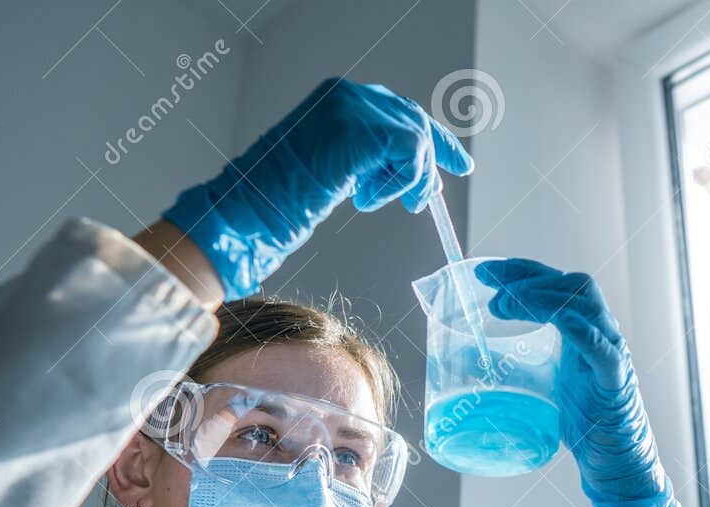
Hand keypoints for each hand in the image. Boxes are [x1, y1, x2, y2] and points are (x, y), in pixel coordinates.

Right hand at [164, 78, 471, 299]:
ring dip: (405, 179)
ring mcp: (352, 107)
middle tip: (432, 193)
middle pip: (413, 119)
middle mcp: (348, 95)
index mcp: (341, 100)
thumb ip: (375, 162)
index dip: (433, 138)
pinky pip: (409, 153)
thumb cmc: (287, 200)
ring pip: (415, 138)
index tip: (457, 164)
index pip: (400, 112)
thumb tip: (421, 175)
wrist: (253, 207)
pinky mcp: (359, 130)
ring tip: (372, 200)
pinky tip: (369, 198)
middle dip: (432, 156)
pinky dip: (402, 181)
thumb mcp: (340, 172)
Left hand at [477, 258, 679, 506]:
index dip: (522, 270)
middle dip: (527, 277)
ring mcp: (611, 354)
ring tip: (506, 306)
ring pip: (586, 302)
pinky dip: (581, 330)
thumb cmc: (583, 424)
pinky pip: (603, 348)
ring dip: (542, 296)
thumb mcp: (544, 384)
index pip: (556, 283)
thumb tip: (466, 363)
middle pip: (571, 283)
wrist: (615, 461)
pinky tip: (559, 319)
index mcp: (583, 332)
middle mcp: (601, 334)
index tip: (485, 271)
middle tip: (490, 287)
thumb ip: (519, 366)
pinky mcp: (615, 381)